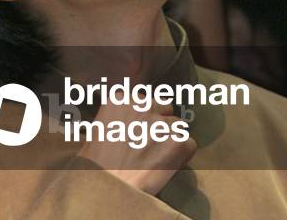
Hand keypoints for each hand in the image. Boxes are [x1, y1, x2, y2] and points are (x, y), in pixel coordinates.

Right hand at [75, 101, 196, 195]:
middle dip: (160, 124)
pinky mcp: (176, 142)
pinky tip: (166, 167)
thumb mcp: (100, 129)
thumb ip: (120, 117)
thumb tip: (135, 120)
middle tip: (149, 146)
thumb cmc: (97, 166)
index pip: (145, 100)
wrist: (108, 189)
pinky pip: (189, 144)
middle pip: (164, 108)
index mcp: (121, 98)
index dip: (144, 118)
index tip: (138, 132)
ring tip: (156, 159)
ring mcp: (160, 122)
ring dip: (170, 139)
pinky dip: (182, 156)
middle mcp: (142, 104)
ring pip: (177, 126)